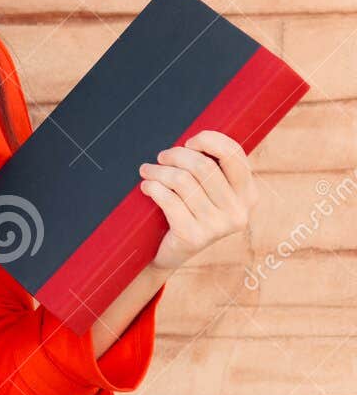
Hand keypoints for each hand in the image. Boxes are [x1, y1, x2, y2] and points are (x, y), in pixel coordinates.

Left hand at [138, 129, 258, 270]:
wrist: (172, 253)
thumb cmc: (188, 210)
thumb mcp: (208, 190)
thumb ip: (211, 167)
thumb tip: (193, 141)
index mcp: (248, 195)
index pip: (234, 154)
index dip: (209, 140)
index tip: (189, 142)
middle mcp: (238, 212)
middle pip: (203, 166)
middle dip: (176, 155)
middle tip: (161, 157)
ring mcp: (217, 227)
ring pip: (182, 181)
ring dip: (158, 171)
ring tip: (147, 171)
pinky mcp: (193, 237)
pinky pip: (168, 200)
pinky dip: (153, 188)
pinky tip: (146, 186)